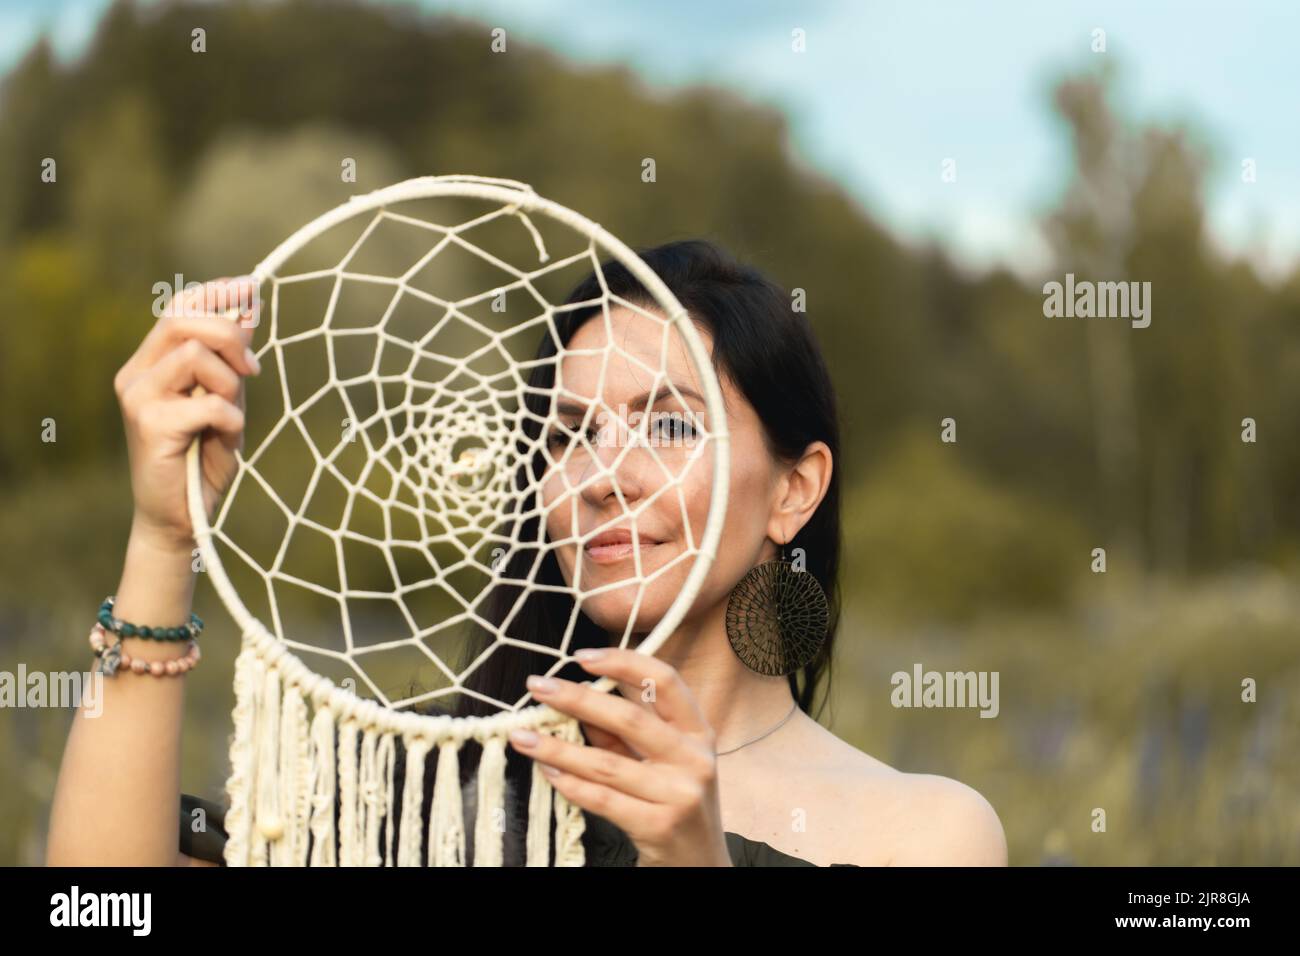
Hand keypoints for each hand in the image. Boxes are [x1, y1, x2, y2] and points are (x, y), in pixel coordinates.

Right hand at [114, 277, 260, 552]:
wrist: (180, 517)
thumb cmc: (201, 458)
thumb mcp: (225, 400)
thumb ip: (231, 361)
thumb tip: (248, 308)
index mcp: (150, 365)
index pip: (177, 309)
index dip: (214, 294)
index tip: (250, 289)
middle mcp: (137, 375)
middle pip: (183, 320)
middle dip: (229, 335)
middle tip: (252, 369)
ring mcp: (138, 398)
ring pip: (195, 354)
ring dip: (230, 383)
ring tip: (230, 415)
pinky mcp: (150, 424)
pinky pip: (208, 402)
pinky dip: (230, 418)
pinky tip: (224, 437)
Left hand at [510, 647, 731, 866]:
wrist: (701, 863)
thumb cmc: (675, 802)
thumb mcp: (661, 761)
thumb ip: (624, 733)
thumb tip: (576, 698)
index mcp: (698, 732)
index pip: (666, 681)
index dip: (624, 662)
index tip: (581, 655)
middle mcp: (695, 759)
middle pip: (629, 718)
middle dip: (576, 698)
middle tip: (536, 685)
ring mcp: (679, 794)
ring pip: (606, 763)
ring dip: (557, 747)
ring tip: (523, 736)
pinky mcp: (659, 826)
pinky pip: (603, 799)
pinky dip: (569, 783)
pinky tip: (545, 770)